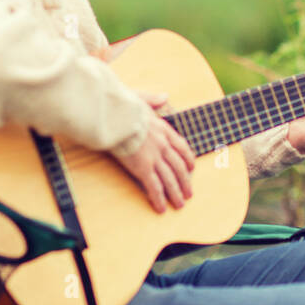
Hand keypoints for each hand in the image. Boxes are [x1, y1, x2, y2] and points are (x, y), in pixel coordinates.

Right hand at [114, 91, 196, 212]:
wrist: (113, 115)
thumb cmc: (122, 106)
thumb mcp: (141, 98)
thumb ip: (153, 99)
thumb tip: (164, 96)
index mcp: (163, 129)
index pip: (182, 146)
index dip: (188, 159)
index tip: (191, 168)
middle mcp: (162, 144)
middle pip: (179, 167)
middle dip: (185, 181)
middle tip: (189, 192)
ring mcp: (154, 157)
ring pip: (170, 179)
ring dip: (176, 193)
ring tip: (179, 204)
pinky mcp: (143, 168)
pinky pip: (154, 187)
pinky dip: (158, 199)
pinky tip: (160, 208)